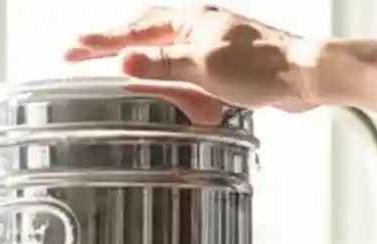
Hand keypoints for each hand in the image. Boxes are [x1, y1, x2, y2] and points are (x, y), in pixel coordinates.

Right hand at [65, 5, 321, 124]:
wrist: (304, 76)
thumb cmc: (262, 67)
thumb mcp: (202, 68)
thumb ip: (161, 65)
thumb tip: (123, 62)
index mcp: (189, 20)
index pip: (133, 31)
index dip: (99, 43)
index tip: (71, 50)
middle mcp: (199, 27)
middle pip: (145, 34)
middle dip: (115, 47)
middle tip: (81, 55)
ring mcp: (212, 44)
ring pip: (165, 53)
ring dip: (143, 64)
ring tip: (115, 70)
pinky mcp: (225, 65)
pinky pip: (186, 71)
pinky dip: (171, 81)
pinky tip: (168, 90)